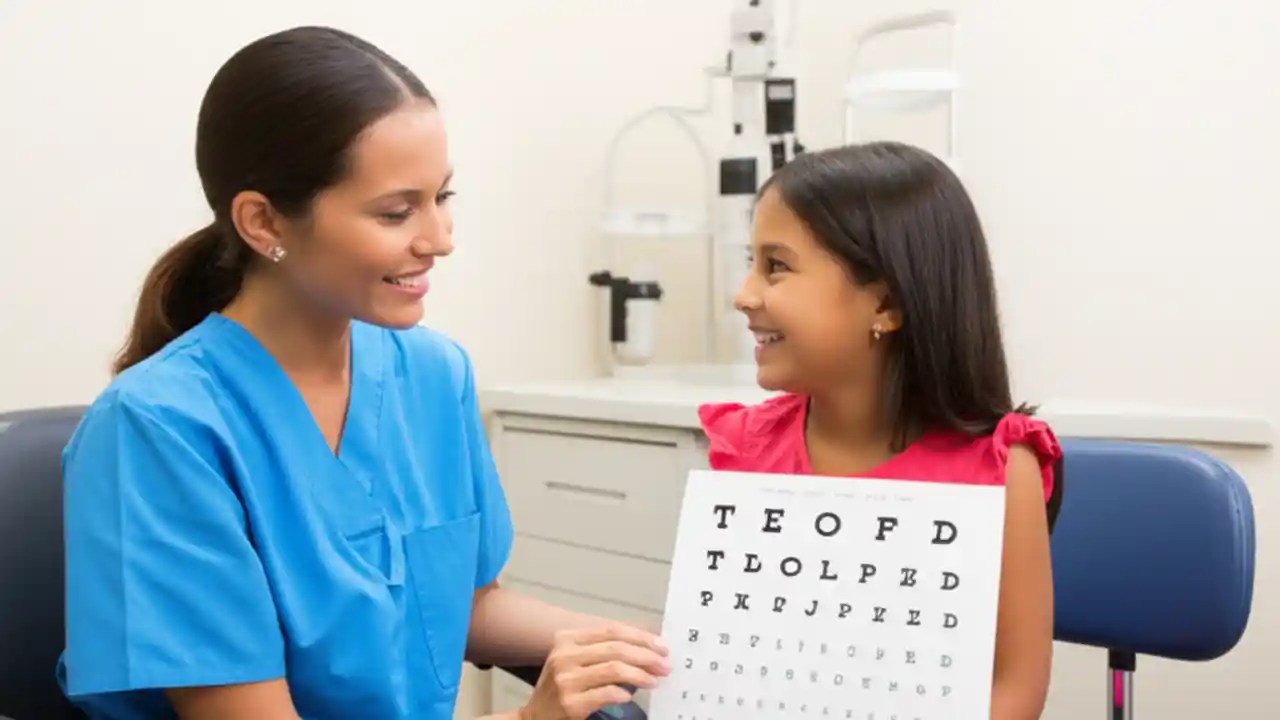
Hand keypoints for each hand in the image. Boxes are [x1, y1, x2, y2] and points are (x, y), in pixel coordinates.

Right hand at [518, 623, 669, 719]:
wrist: (533, 718)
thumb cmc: (559, 688)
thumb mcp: (573, 661)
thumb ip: (601, 650)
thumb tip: (645, 646)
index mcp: (567, 639)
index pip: (611, 630)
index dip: (640, 636)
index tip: (661, 646)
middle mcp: (564, 656)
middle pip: (616, 648)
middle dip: (646, 655)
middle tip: (664, 664)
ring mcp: (566, 680)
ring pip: (615, 668)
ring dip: (641, 674)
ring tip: (655, 680)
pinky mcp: (571, 703)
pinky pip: (607, 693)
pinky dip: (624, 693)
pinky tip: (631, 695)